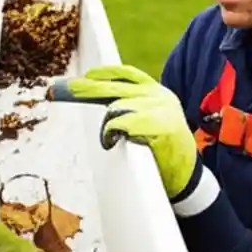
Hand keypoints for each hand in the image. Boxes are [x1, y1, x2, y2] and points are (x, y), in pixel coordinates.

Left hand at [51, 64, 197, 197]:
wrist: (189, 178)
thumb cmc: (164, 153)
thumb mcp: (152, 121)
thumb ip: (131, 108)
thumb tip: (102, 101)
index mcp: (158, 93)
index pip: (128, 74)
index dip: (105, 73)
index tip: (86, 75)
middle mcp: (159, 97)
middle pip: (114, 87)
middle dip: (86, 89)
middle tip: (63, 90)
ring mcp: (160, 110)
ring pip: (116, 107)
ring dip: (108, 123)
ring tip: (112, 137)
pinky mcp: (159, 126)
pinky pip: (121, 123)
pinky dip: (111, 131)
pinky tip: (111, 141)